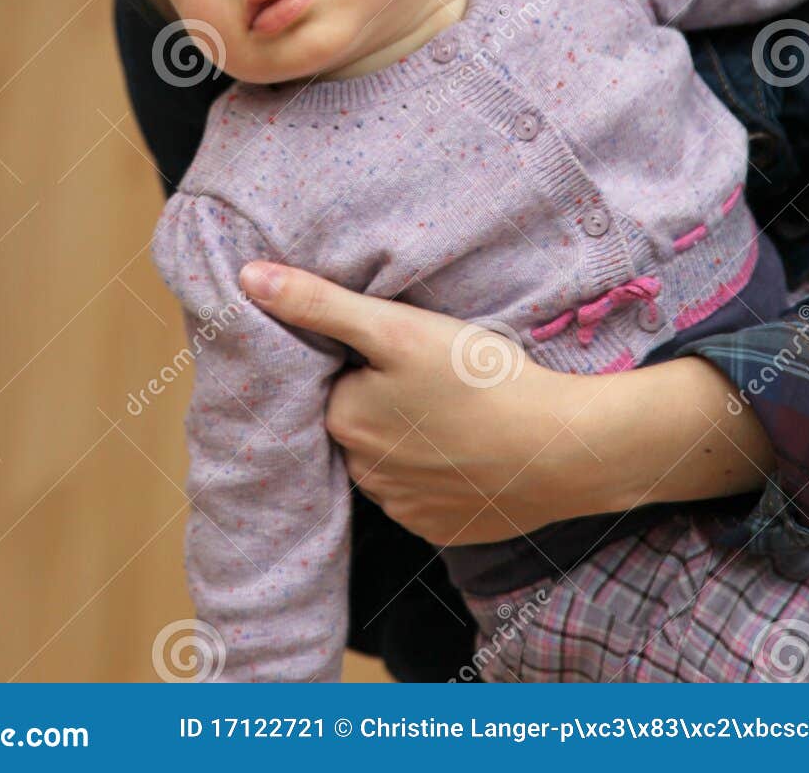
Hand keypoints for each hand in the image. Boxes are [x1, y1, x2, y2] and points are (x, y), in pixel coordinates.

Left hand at [239, 261, 773, 545]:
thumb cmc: (480, 379)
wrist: (562, 449)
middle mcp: (363, 476)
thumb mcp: (397, 327)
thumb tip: (246, 278)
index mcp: (344, 423)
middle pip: (361, 421)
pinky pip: (427, 493)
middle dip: (385, 399)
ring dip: (412, 436)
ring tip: (457, 407)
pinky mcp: (444, 530)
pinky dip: (442, 471)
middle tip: (435, 373)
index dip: (366, 358)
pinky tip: (472, 445)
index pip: (336, 382)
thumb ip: (320, 303)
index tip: (402, 348)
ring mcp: (405, 510)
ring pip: (393, 458)